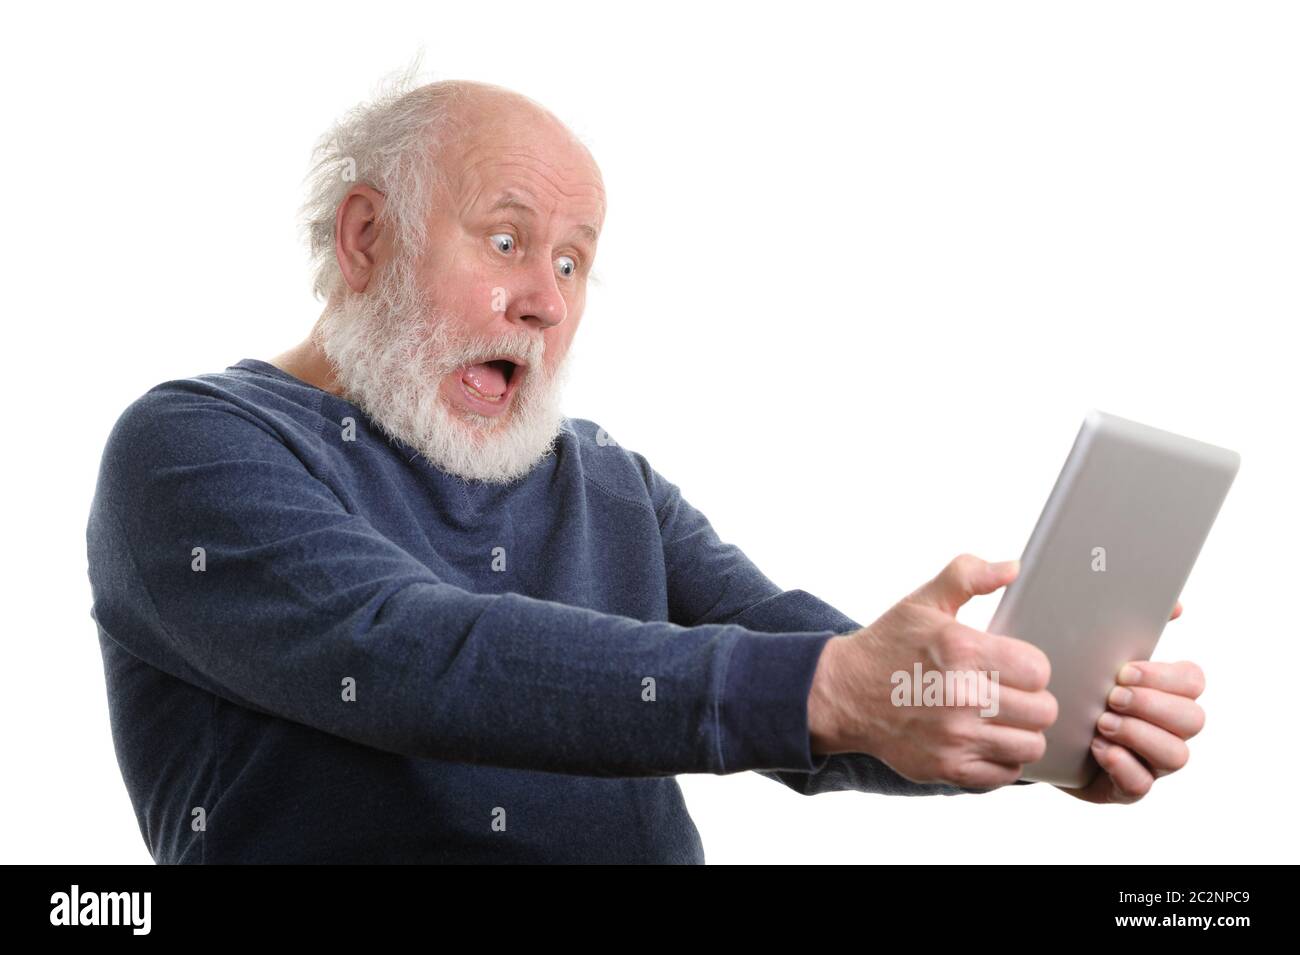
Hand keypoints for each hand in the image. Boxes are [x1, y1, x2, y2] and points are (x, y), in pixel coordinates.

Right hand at [807, 554, 1056, 789]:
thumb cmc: (887, 646)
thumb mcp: (922, 601)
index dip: (1031, 667)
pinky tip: (984, 740)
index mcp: (962, 650)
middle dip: (1031, 700)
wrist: (841, 694)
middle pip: (1042, 711)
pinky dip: (1002, 759)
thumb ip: (968, 576)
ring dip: (1020, 732)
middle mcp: (961, 697)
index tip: (1013, 667)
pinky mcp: (948, 768)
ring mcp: (955, 738)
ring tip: (1000, 719)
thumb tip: (1012, 568)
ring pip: (1031, 745)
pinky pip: (1006, 773)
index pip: (1039, 670)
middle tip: (1008, 693)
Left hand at [1054, 601, 1204, 804]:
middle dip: (1152, 706)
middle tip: (1112, 696)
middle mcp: (1166, 726)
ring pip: (1177, 754)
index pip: (1193, 681)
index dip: (1165, 677)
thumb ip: (1130, 622)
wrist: (1031, 722)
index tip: (1125, 670)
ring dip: (1139, 735)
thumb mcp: (1090, 648)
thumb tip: (1176, 604)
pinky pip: (1141, 785)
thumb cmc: (1070, 680)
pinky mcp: (1125, 787)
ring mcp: (1150, 759)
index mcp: (1163, 689)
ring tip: (1101, 723)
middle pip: (1193, 718)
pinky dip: (1123, 766)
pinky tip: (1098, 750)